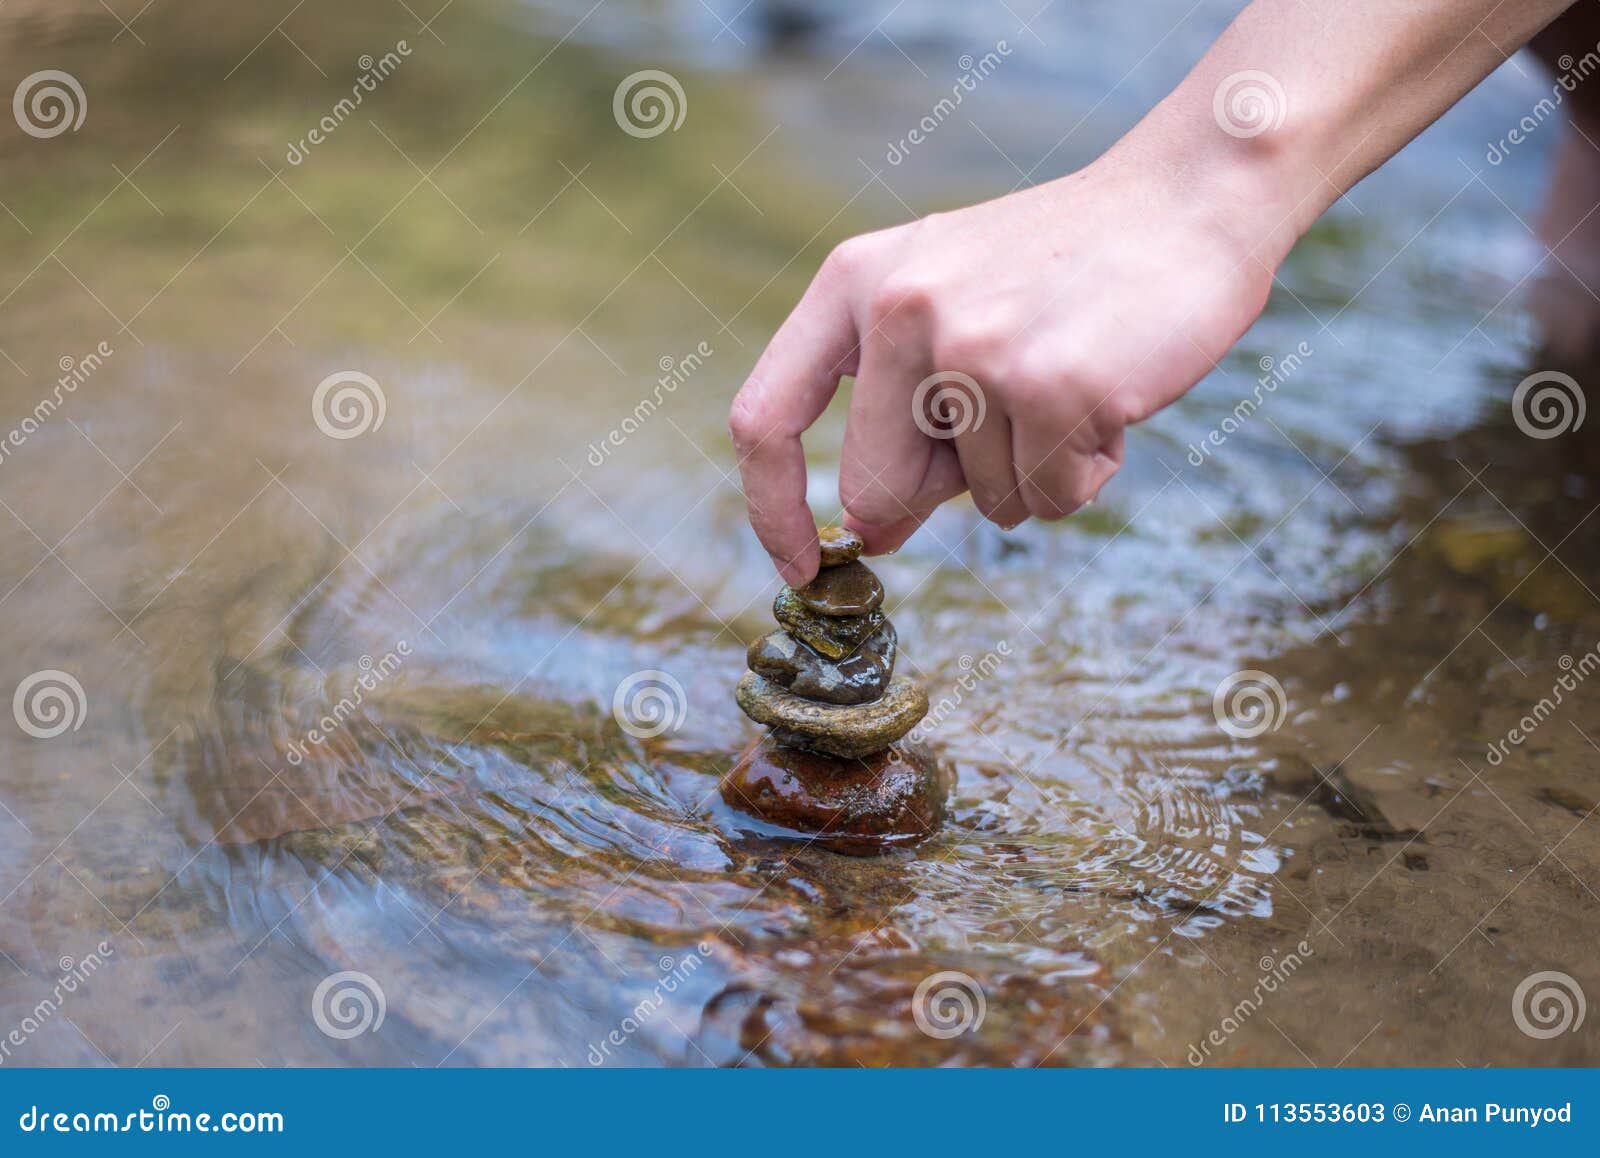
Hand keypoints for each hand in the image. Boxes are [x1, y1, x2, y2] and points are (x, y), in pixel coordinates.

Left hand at [729, 144, 1277, 585]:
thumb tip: (868, 532)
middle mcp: (899, 309)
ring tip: (1071, 378)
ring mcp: (973, 345)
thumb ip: (896, 416)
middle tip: (1008, 425)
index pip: (764, 418)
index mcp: (853, 283)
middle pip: (874, 488)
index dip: (774, 510)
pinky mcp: (1051, 384)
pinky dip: (1086, 472)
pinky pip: (1051, 498)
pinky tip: (1110, 394)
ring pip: (981, 501)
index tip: (803, 567)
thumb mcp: (949, 314)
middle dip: (938, 492)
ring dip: (1034, 470)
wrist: (1187, 199)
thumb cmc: (1062, 271)